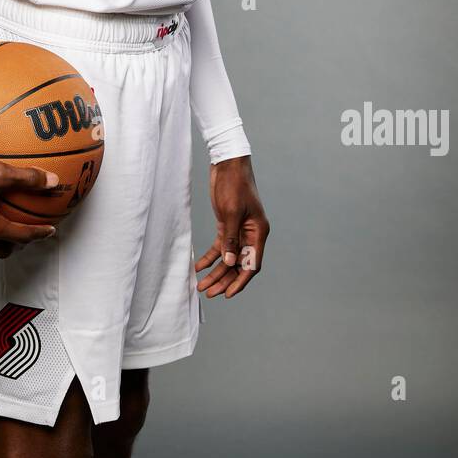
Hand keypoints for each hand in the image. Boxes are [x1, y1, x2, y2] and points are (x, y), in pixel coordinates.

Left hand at [195, 156, 268, 298]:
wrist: (227, 164)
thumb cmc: (233, 184)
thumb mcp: (231, 212)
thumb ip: (230, 239)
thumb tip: (229, 263)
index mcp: (258, 232)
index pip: (252, 264)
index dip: (240, 281)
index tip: (228, 294)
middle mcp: (251, 234)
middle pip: (238, 264)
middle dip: (224, 280)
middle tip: (208, 292)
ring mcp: (239, 230)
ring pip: (228, 258)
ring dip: (216, 272)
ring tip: (202, 285)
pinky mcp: (227, 225)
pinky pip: (220, 247)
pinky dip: (210, 257)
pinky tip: (199, 267)